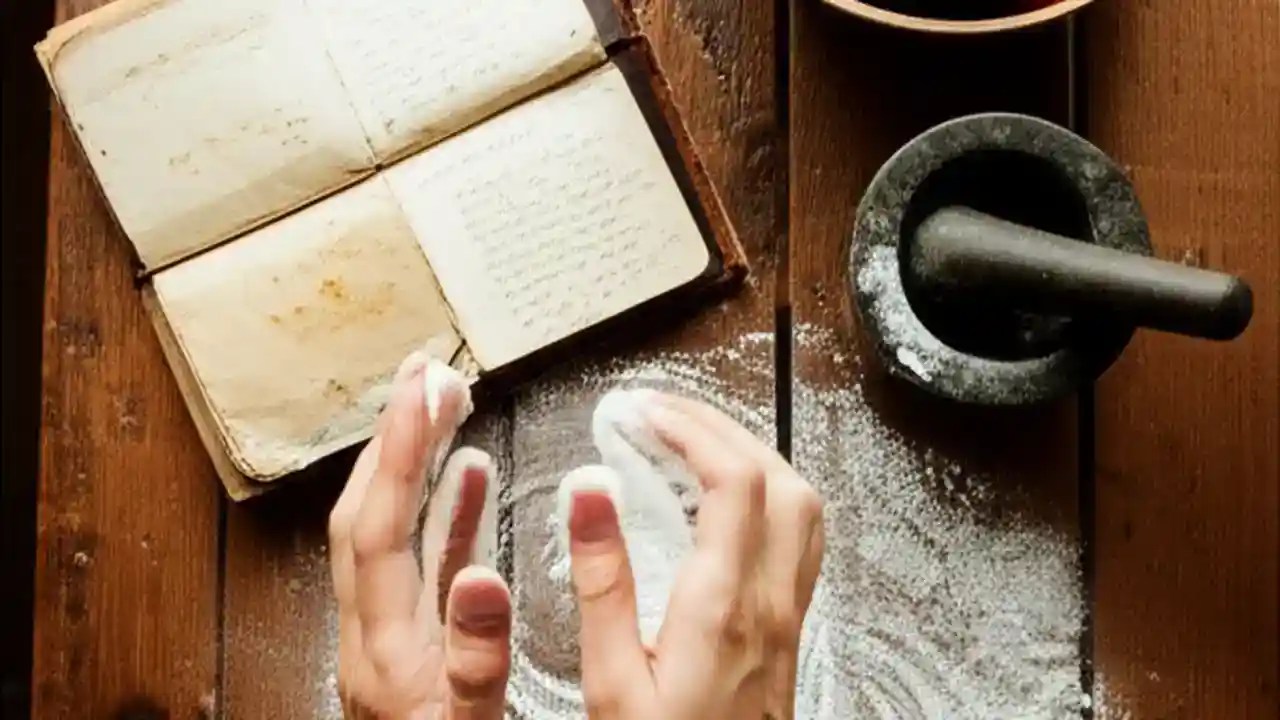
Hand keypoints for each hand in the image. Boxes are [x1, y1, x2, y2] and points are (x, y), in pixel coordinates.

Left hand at [328, 355, 509, 718]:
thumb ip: (474, 661)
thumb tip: (482, 574)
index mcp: (382, 646)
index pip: (376, 525)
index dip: (398, 451)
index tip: (424, 386)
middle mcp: (372, 630)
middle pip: (366, 511)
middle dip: (393, 436)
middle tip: (425, 372)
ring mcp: (387, 633)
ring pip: (389, 527)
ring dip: (414, 461)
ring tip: (445, 404)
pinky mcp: (409, 641)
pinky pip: (421, 558)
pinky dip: (444, 509)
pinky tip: (471, 478)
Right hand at [566, 393, 824, 719]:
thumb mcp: (608, 682)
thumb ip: (602, 580)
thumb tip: (590, 490)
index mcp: (722, 610)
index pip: (732, 481)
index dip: (690, 427)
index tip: (641, 412)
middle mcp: (769, 604)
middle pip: (776, 477)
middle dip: (719, 426)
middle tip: (661, 413)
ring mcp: (788, 616)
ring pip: (801, 503)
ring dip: (751, 454)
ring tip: (692, 441)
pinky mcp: (789, 629)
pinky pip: (801, 536)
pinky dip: (768, 492)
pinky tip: (728, 500)